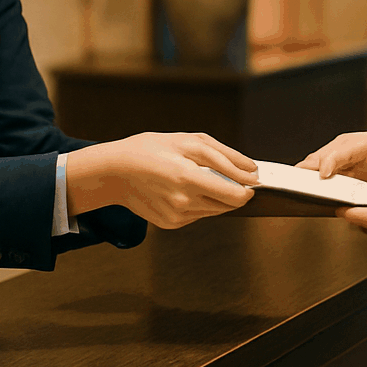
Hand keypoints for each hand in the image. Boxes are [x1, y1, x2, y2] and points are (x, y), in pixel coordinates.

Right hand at [68, 132, 257, 228]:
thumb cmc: (150, 150)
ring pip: (216, 210)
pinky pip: (199, 214)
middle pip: (229, 204)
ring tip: (193, 177)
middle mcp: (184, 202)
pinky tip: (181, 188)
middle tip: (217, 172)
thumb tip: (252, 171)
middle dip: (232, 189)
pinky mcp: (171, 224)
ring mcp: (177, 217)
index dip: (249, 187)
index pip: (237, 195)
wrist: (114, 172)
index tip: (250, 178)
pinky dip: (199, 202)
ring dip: (215, 195)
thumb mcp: (189, 142)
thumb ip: (226, 157)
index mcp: (189, 178)